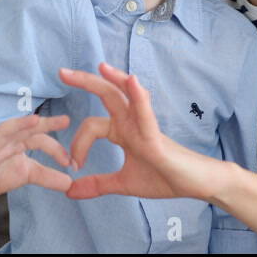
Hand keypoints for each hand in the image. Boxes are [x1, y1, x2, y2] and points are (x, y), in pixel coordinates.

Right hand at [0, 113, 74, 206]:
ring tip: (33, 121)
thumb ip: (48, 176)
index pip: (40, 139)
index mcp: (19, 141)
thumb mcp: (27, 174)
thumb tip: (71, 183)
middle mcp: (6, 141)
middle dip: (44, 123)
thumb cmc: (0, 172)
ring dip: (17, 126)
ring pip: (2, 136)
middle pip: (26, 128)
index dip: (56, 148)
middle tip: (65, 120)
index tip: (72, 161)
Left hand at [58, 63, 227, 201]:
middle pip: (107, 95)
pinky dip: (138, 97)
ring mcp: (145, 127)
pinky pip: (146, 113)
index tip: (74, 166)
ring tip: (100, 66)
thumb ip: (98, 184)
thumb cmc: (165, 178)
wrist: (195, 185)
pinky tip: (132, 82)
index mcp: (123, 132)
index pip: (92, 126)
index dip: (77, 144)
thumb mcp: (123, 183)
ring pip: (126, 96)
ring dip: (113, 79)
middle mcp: (132, 123)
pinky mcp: (156, 137)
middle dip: (85, 81)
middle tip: (61, 72)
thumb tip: (69, 191)